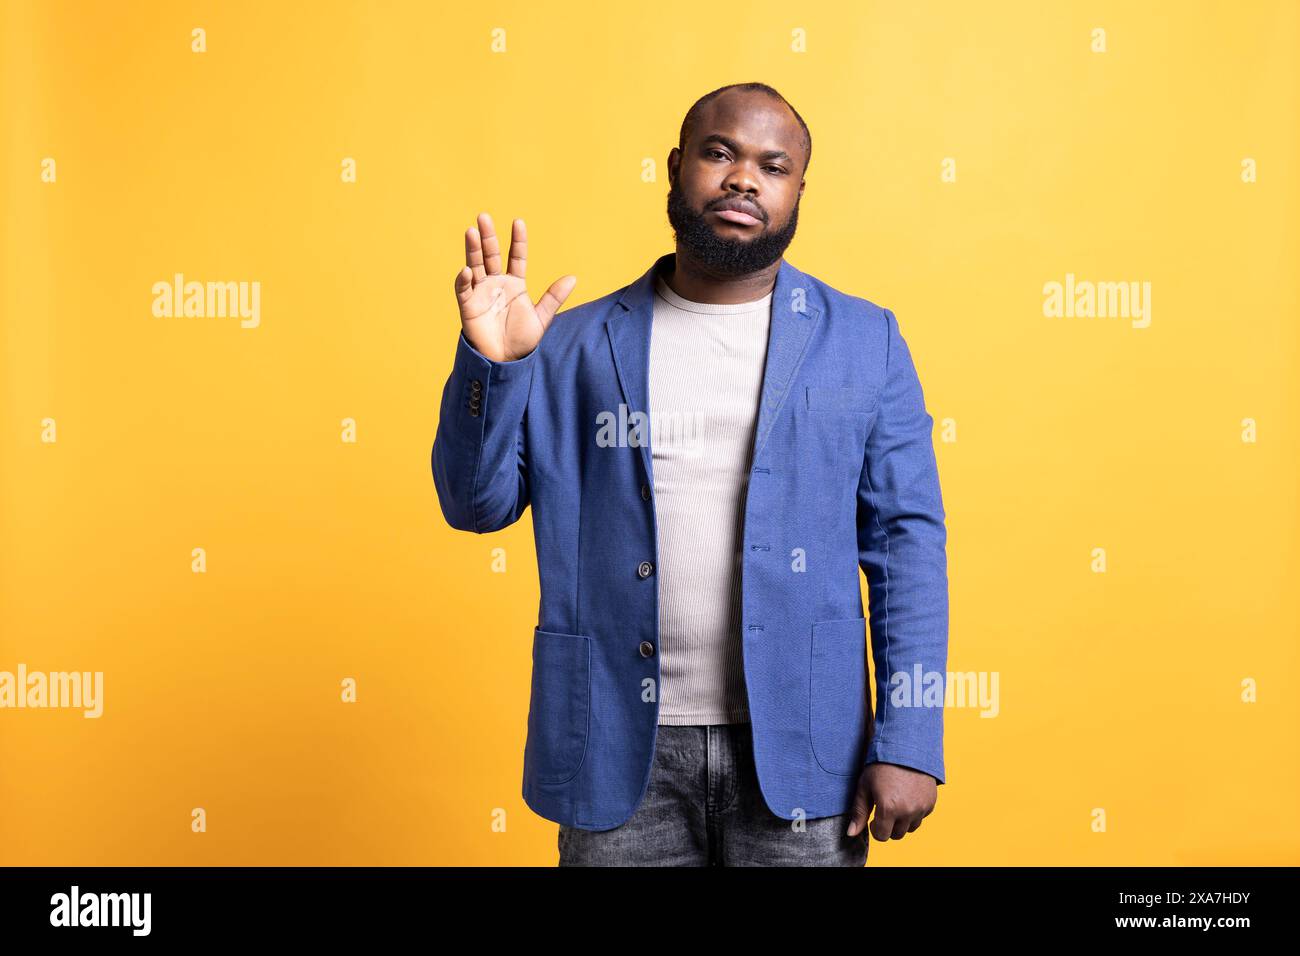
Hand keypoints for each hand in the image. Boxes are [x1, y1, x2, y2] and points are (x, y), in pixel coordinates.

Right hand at [455, 212, 576, 362]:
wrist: (505, 362)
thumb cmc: (522, 340)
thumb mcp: (541, 318)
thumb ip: (554, 297)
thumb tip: (573, 277)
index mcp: (515, 284)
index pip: (516, 256)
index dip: (517, 240)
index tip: (518, 222)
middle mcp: (496, 283)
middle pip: (491, 255)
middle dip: (488, 236)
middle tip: (483, 216)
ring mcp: (481, 293)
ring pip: (475, 265)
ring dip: (472, 249)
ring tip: (471, 231)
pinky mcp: (468, 306)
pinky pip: (464, 290)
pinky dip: (464, 280)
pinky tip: (467, 270)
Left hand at [847, 761, 936, 840]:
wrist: (906, 746)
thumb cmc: (881, 765)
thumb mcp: (865, 786)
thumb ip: (859, 812)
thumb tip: (851, 834)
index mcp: (888, 808)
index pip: (881, 836)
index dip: (875, 828)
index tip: (874, 817)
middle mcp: (907, 811)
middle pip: (896, 835)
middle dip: (889, 826)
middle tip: (885, 808)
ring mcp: (921, 808)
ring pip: (910, 828)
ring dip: (903, 821)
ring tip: (897, 801)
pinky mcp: (931, 802)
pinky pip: (921, 817)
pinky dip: (915, 812)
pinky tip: (908, 796)